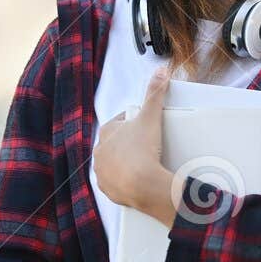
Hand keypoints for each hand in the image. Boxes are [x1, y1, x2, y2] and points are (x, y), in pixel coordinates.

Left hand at [93, 66, 176, 223]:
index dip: (133, 122)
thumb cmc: (142, 150)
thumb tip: (161, 71)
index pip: (119, 123)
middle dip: (129, 143)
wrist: (142, 184)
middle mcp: (100, 152)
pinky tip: (137, 180)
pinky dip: (125, 181)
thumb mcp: (150, 116)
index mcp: (106, 133)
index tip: (144, 126)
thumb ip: (155, 92)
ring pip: (114, 164)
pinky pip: (116, 183)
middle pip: (116, 144)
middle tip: (148, 145)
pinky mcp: (109, 189)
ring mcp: (103, 172)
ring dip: (125, 163)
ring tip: (144, 164)